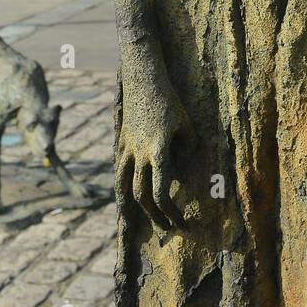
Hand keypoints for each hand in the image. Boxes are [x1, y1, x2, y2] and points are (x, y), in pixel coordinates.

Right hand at [116, 64, 192, 233]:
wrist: (143, 79)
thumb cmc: (170, 101)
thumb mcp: (186, 125)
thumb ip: (187, 151)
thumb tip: (179, 172)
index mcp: (158, 151)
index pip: (161, 192)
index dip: (171, 212)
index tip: (181, 222)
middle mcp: (139, 154)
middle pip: (141, 195)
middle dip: (155, 216)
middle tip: (168, 227)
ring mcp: (127, 149)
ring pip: (122, 186)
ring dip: (132, 207)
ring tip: (139, 221)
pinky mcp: (121, 142)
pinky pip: (119, 170)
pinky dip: (122, 186)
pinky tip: (129, 195)